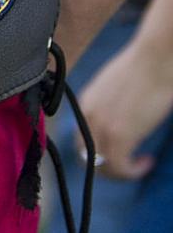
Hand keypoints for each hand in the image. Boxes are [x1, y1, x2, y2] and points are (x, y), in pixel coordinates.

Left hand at [79, 34, 172, 180]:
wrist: (152, 60)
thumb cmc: (140, 70)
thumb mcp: (113, 89)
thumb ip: (107, 107)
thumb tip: (117, 121)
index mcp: (85, 104)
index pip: (80, 139)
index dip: (98, 152)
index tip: (119, 152)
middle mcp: (87, 115)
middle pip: (86, 156)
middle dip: (106, 166)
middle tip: (128, 165)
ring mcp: (101, 126)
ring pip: (101, 166)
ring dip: (120, 172)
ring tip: (139, 164)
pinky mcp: (119, 134)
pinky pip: (119, 167)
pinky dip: (132, 172)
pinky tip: (146, 161)